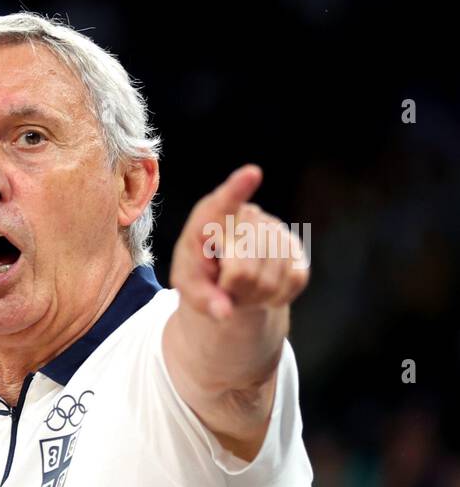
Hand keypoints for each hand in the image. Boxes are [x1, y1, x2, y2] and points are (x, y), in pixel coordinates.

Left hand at [170, 165, 309, 321]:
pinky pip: (292, 282)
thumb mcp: (188, 285)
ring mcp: (275, 230)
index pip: (224, 202)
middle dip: (231, 290)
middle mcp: (246, 216)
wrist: (227, 276)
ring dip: (252, 296)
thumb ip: (201, 298)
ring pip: (268, 281)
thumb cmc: (200, 273)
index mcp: (210, 217)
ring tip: (240, 286)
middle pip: (243, 269)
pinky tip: (262, 289)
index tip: (251, 173)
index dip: (238, 189)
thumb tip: (224, 313)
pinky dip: (274, 297)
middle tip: (223, 286)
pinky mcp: (297, 249)